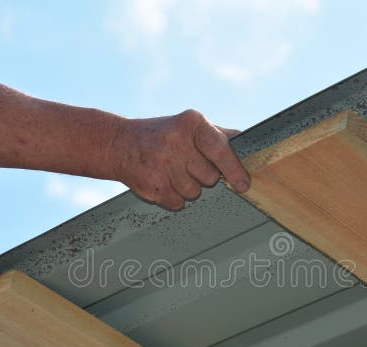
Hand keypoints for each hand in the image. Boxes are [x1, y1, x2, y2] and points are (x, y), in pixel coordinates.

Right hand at [109, 109, 250, 210]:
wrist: (118, 144)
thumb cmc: (162, 135)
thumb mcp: (189, 126)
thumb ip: (219, 135)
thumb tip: (248, 141)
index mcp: (191, 123)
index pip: (220, 149)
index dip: (234, 169)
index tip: (243, 184)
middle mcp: (176, 142)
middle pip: (211, 177)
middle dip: (204, 175)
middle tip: (186, 163)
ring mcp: (163, 165)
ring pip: (195, 193)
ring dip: (187, 187)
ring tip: (171, 170)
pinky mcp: (153, 187)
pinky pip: (178, 203)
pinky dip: (173, 197)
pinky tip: (162, 180)